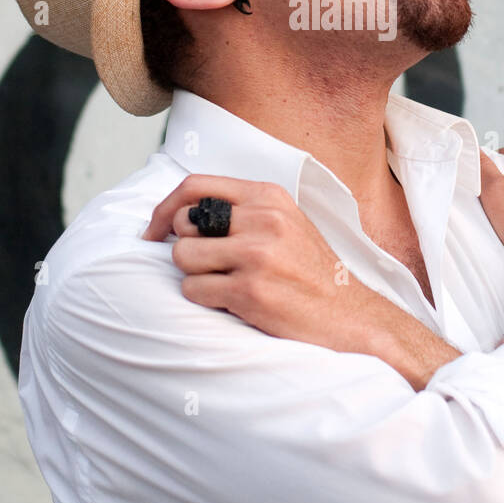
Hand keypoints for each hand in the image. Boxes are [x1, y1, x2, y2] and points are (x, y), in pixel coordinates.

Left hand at [142, 174, 407, 357]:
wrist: (350, 316)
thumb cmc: (309, 273)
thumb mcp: (284, 223)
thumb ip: (241, 211)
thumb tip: (180, 215)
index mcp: (268, 196)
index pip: (195, 186)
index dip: (164, 208)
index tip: (153, 230)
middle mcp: (264, 219)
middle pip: (184, 224)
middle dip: (186, 249)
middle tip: (209, 267)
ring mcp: (257, 255)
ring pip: (183, 258)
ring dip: (195, 277)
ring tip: (225, 285)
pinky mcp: (251, 291)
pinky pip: (194, 290)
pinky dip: (205, 300)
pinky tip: (235, 303)